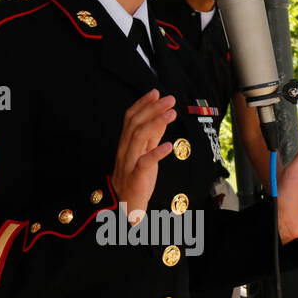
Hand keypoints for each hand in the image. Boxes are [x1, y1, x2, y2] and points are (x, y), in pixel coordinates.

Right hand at [110, 90, 175, 220]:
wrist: (126, 205)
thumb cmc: (136, 178)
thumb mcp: (144, 153)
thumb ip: (151, 136)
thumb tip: (162, 117)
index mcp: (126, 143)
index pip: (131, 118)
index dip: (142, 103)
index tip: (156, 92)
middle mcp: (125, 150)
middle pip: (135, 123)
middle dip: (152, 108)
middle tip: (169, 99)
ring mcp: (129, 163)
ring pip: (138, 137)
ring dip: (156, 123)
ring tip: (172, 114)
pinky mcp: (136, 177)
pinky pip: (144, 163)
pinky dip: (156, 153)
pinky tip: (168, 146)